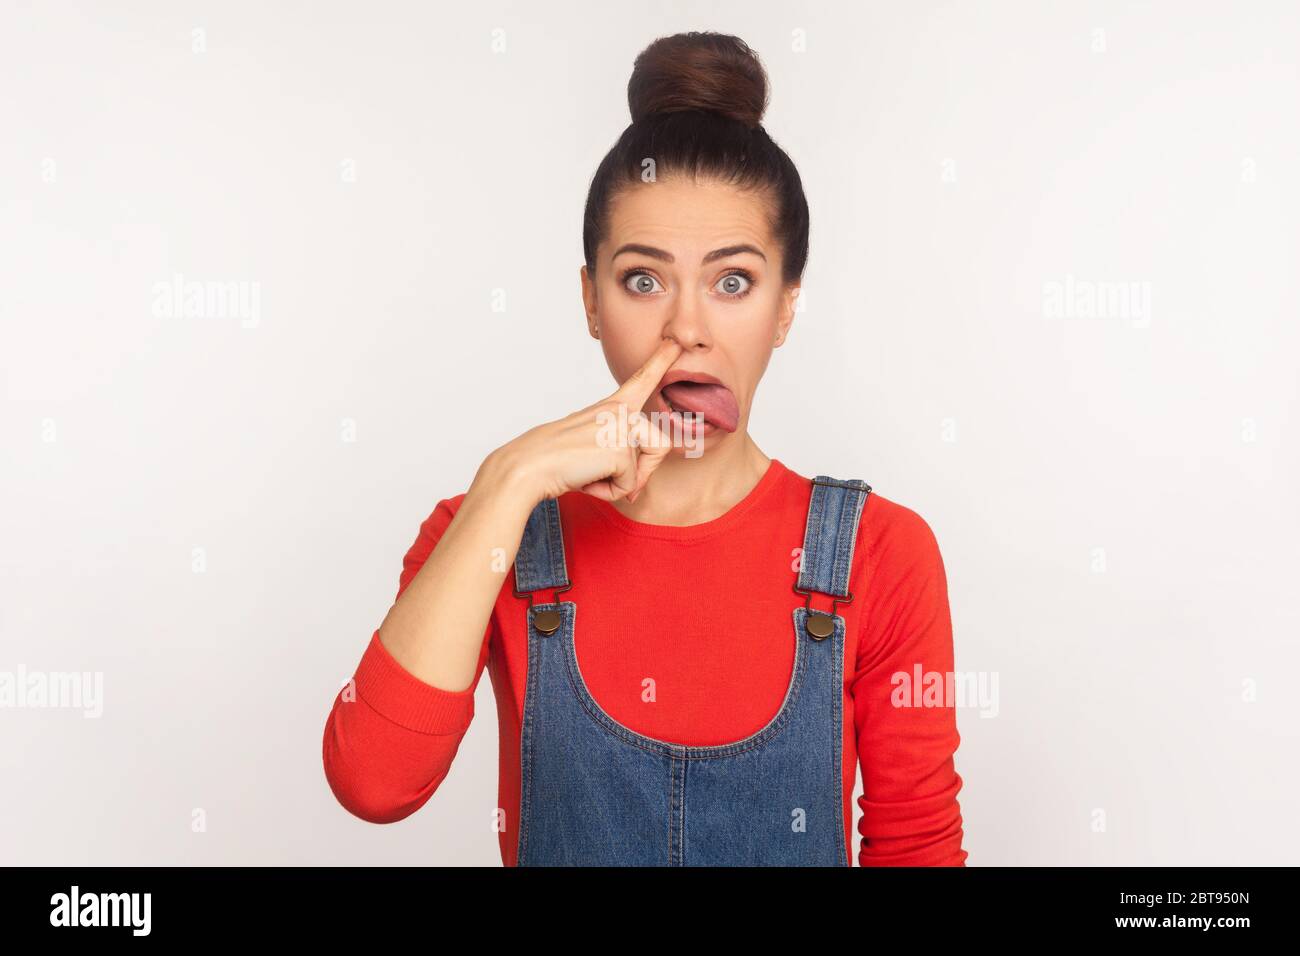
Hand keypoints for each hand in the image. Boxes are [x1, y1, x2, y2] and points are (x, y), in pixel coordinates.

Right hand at [491, 337, 684, 506]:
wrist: (526, 467)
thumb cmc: (552, 460)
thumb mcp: (590, 447)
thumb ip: (616, 457)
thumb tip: (634, 489)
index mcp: (610, 406)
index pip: (641, 380)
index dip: (661, 362)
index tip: (675, 342)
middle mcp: (618, 411)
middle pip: (660, 446)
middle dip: (642, 473)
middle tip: (610, 481)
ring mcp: (620, 427)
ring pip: (645, 468)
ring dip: (621, 483)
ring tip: (591, 476)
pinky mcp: (619, 450)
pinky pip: (629, 484)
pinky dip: (609, 492)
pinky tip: (586, 480)